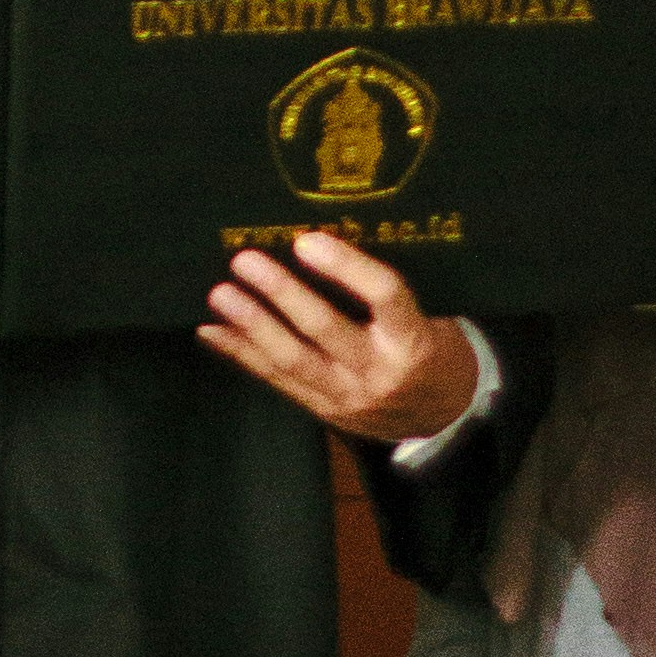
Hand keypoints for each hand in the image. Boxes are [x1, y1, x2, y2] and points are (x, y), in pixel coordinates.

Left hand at [200, 231, 481, 443]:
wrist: (443, 416)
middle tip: (245, 260)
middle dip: (281, 293)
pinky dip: (241, 354)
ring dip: (252, 325)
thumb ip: (385, 292)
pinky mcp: (323, 410)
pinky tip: (212, 331)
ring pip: (293, 360)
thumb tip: (321, 240)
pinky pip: (277, 381)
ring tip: (220, 294)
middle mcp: (379, 371)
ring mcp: (348, 396)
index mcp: (413, 339)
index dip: (345, 267)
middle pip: (326, 329)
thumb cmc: (432, 348)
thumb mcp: (429, 316)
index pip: (383, 296)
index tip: (307, 240)